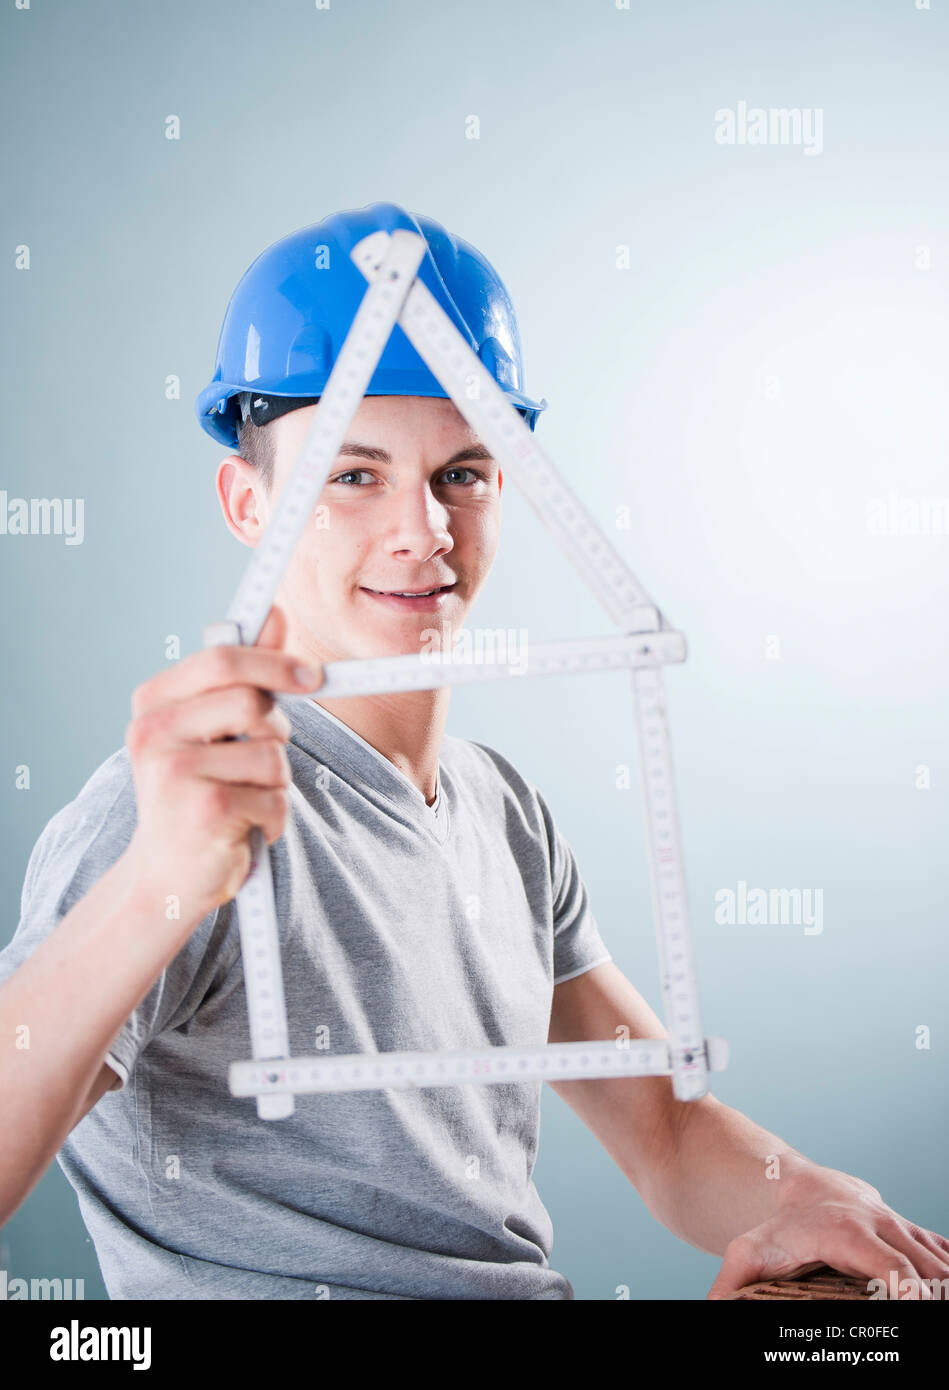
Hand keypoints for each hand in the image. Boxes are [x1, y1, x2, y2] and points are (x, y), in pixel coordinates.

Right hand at [124, 605, 322, 920]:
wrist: (166, 876)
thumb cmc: (196, 795)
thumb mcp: (212, 730)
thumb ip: (241, 676)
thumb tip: (273, 614)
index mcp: (154, 702)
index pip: (223, 658)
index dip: (275, 662)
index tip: (311, 676)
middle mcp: (154, 731)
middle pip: (251, 700)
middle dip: (277, 728)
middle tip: (269, 751)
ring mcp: (174, 771)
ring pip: (271, 752)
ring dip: (275, 780)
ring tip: (246, 798)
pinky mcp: (203, 809)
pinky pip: (273, 796)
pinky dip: (273, 816)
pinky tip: (246, 828)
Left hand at [707, 1163, 948, 1299]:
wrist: (800, 1186)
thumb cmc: (778, 1227)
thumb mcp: (750, 1251)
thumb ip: (732, 1283)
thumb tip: (711, 1309)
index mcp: (847, 1232)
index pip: (888, 1263)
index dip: (908, 1287)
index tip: (917, 1303)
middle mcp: (879, 1224)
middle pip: (923, 1266)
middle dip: (935, 1293)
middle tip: (931, 1311)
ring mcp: (899, 1225)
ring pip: (938, 1258)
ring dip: (944, 1284)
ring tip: (939, 1304)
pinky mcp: (911, 1230)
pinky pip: (943, 1249)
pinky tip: (946, 1289)